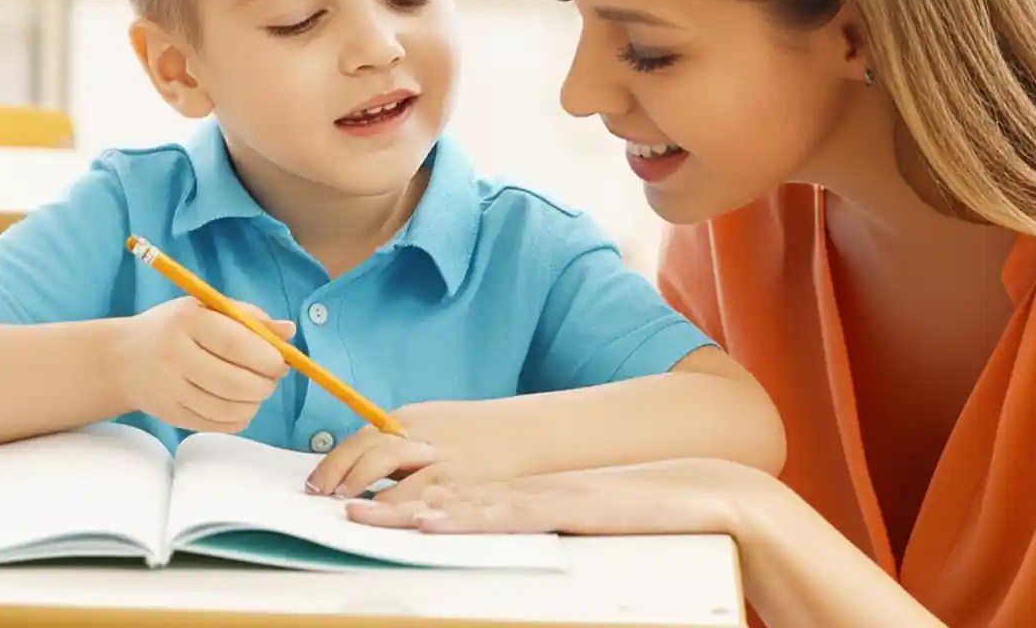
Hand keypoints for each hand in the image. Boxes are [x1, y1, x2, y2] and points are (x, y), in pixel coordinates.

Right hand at [110, 296, 293, 432]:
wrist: (122, 358)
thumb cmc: (176, 328)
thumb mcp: (208, 309)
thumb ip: (250, 318)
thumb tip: (289, 331)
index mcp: (188, 321)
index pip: (237, 344)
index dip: (268, 358)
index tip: (281, 362)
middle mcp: (174, 355)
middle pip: (234, 383)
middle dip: (265, 385)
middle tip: (271, 378)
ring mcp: (169, 389)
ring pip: (228, 408)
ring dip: (254, 403)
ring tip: (256, 391)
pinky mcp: (169, 414)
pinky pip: (216, 424)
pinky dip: (238, 418)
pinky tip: (239, 405)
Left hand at [305, 401, 517, 500]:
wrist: (525, 430)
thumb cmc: (480, 431)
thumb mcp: (436, 425)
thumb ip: (403, 440)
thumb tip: (368, 462)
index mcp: (410, 418)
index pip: (361, 438)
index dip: (334, 461)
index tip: (316, 482)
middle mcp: (418, 430)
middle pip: (366, 448)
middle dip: (337, 473)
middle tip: (319, 494)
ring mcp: (435, 451)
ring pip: (383, 463)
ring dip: (358, 484)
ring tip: (345, 505)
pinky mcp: (455, 473)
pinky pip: (416, 489)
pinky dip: (395, 501)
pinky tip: (382, 512)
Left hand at [345, 458, 769, 536]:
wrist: (702, 495)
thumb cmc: (644, 515)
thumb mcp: (582, 524)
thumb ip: (543, 528)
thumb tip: (502, 543)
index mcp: (523, 496)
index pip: (451, 498)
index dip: (401, 502)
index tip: (356, 507)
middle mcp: (522, 493)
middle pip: (441, 496)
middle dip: (385, 502)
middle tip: (333, 505)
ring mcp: (540, 500)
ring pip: (461, 505)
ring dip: (407, 511)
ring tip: (359, 517)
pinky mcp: (562, 512)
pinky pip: (503, 517)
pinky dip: (460, 520)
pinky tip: (430, 522)